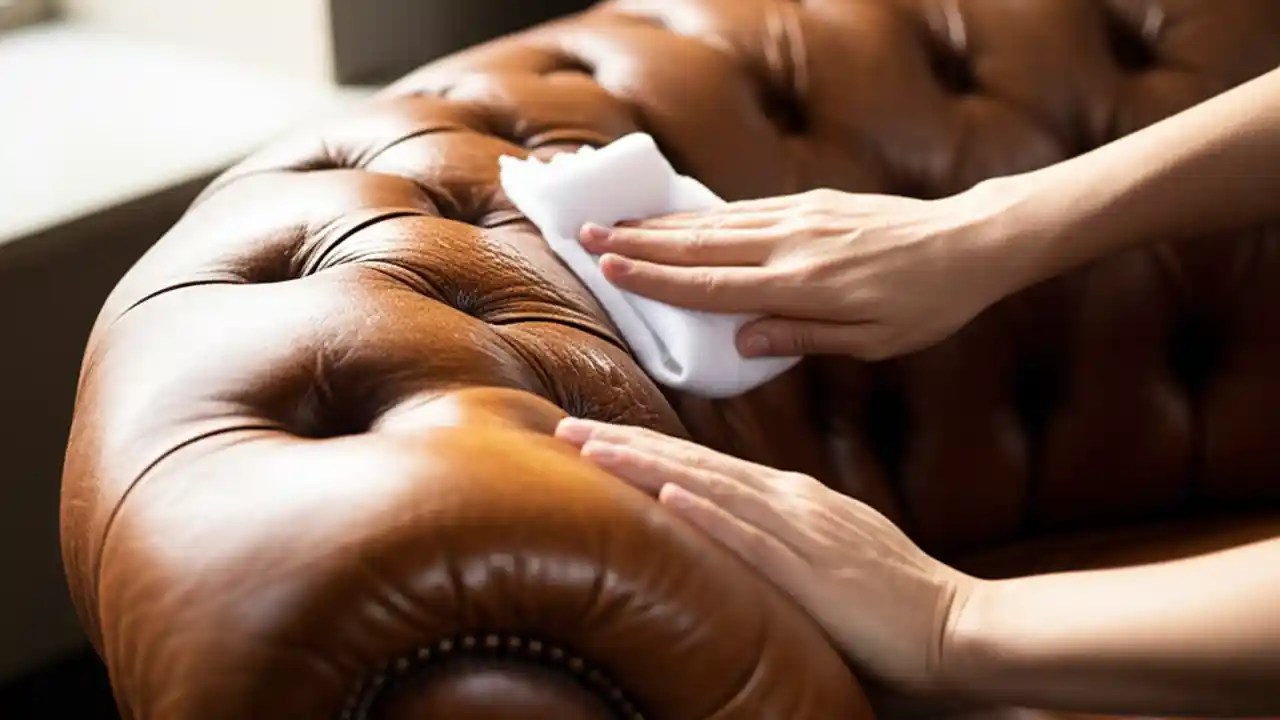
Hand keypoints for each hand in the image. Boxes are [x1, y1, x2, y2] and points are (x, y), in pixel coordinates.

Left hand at [555, 416, 979, 692]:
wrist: (955, 627)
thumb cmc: (890, 601)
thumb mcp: (827, 554)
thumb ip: (778, 541)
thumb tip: (726, 534)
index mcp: (792, 502)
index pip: (704, 468)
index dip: (646, 449)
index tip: (594, 437)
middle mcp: (791, 504)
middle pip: (694, 465)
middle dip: (627, 446)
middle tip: (566, 428)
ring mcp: (802, 532)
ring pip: (710, 488)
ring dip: (648, 466)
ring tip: (593, 449)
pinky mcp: (814, 571)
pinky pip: (753, 538)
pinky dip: (711, 514)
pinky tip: (671, 495)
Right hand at [579, 186, 1025, 359]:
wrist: (971, 240)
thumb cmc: (927, 304)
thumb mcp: (871, 341)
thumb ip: (803, 337)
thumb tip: (742, 343)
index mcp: (801, 286)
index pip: (710, 286)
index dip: (656, 280)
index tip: (609, 270)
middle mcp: (791, 244)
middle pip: (699, 246)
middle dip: (638, 242)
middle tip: (587, 235)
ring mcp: (801, 216)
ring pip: (716, 221)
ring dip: (662, 224)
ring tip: (618, 223)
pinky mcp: (814, 201)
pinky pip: (745, 209)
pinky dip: (705, 214)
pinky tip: (683, 218)